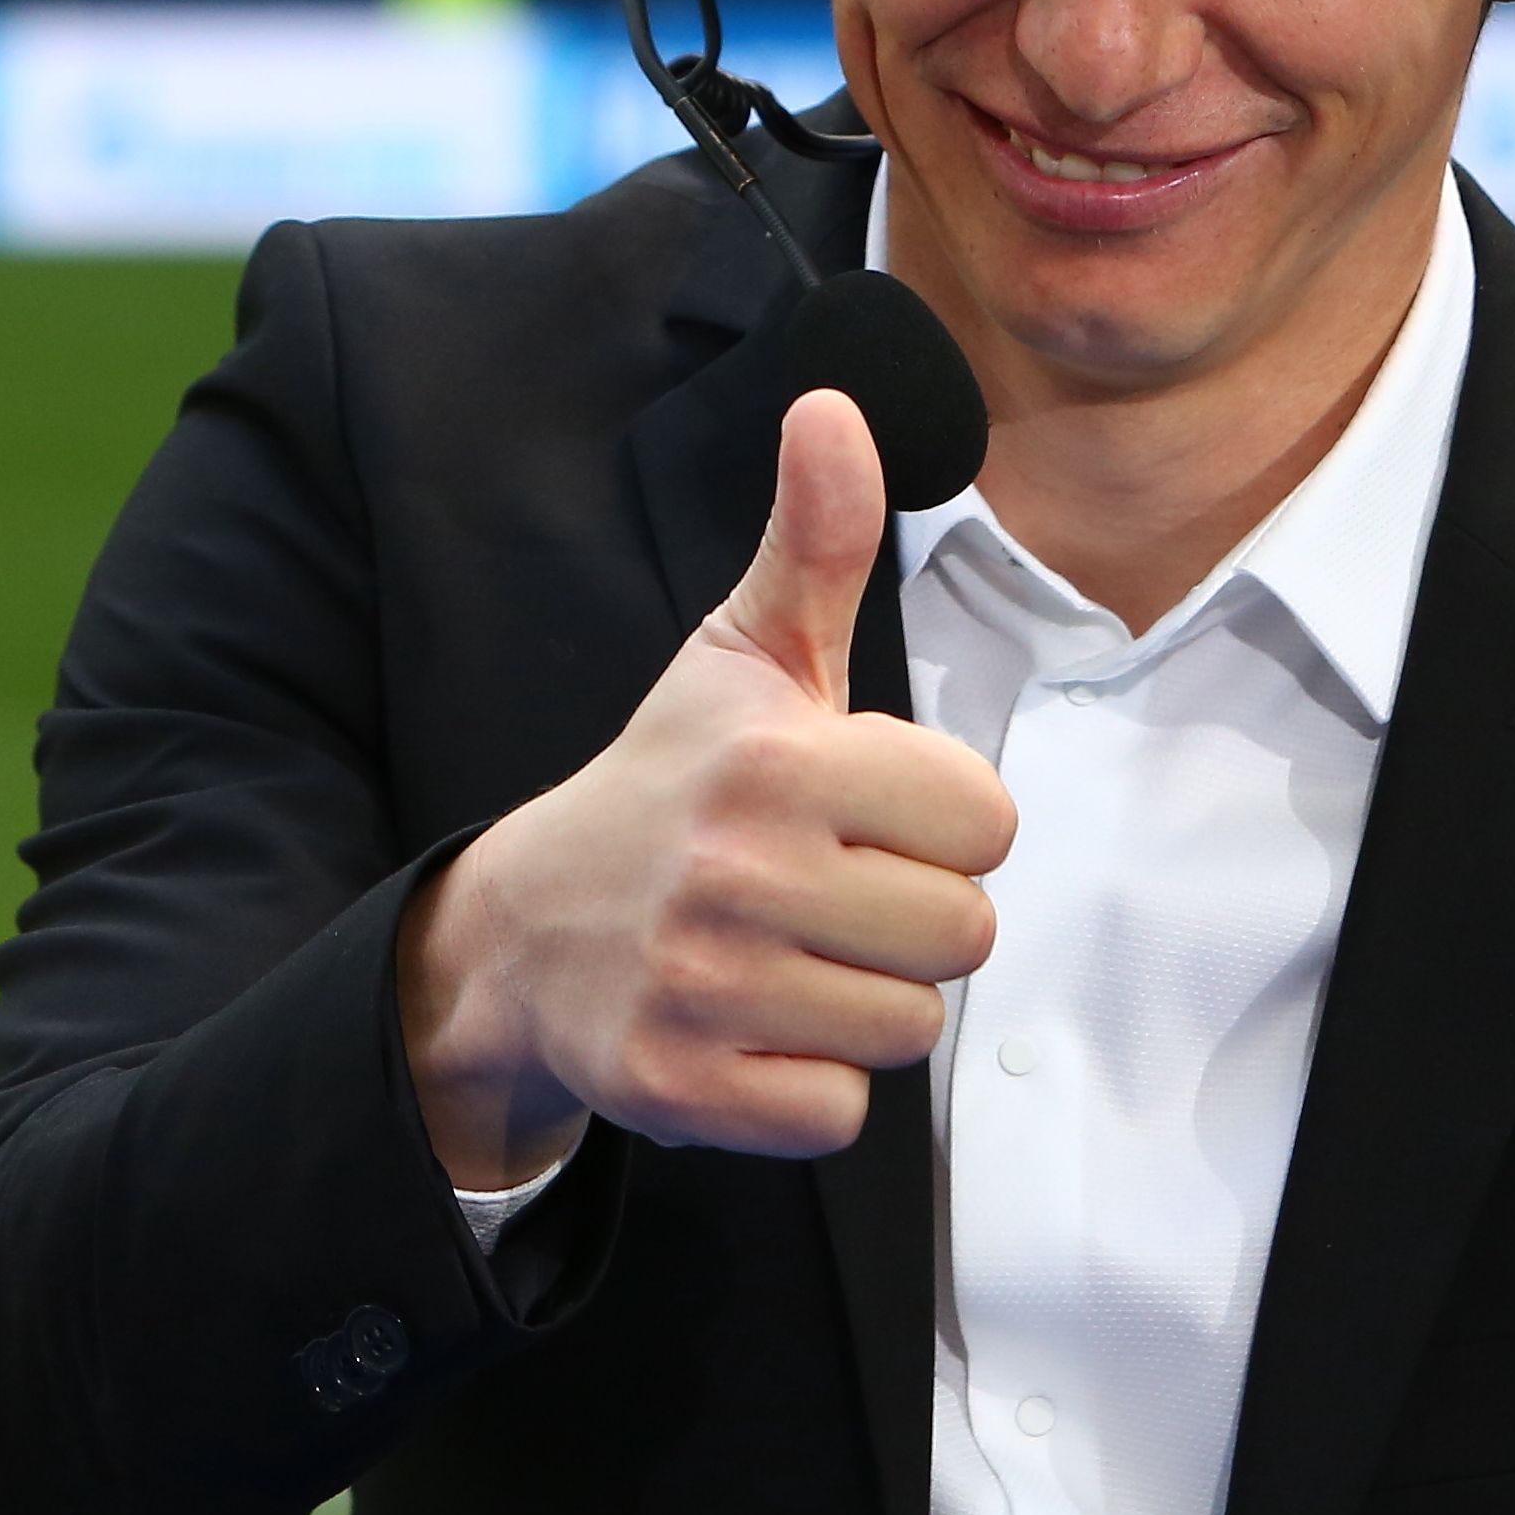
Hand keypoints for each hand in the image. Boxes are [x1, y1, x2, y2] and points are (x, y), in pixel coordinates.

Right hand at [399, 388, 1014, 1185]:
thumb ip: (815, 540)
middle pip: (963, 934)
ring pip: (909, 1028)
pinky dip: (808, 1086)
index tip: (864, 815)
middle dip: (911, 921)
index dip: (940, 823)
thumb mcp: (743, 656)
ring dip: (862, 1003)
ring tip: (787, 957)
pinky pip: (839, 1111)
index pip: (985, 821)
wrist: (529, 931)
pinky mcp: (684, 1088)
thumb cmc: (674, 786)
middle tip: (827, 895)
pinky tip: (753, 1029)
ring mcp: (707, 987)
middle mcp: (739, 871)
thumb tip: (837, 403)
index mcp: (778, 760)